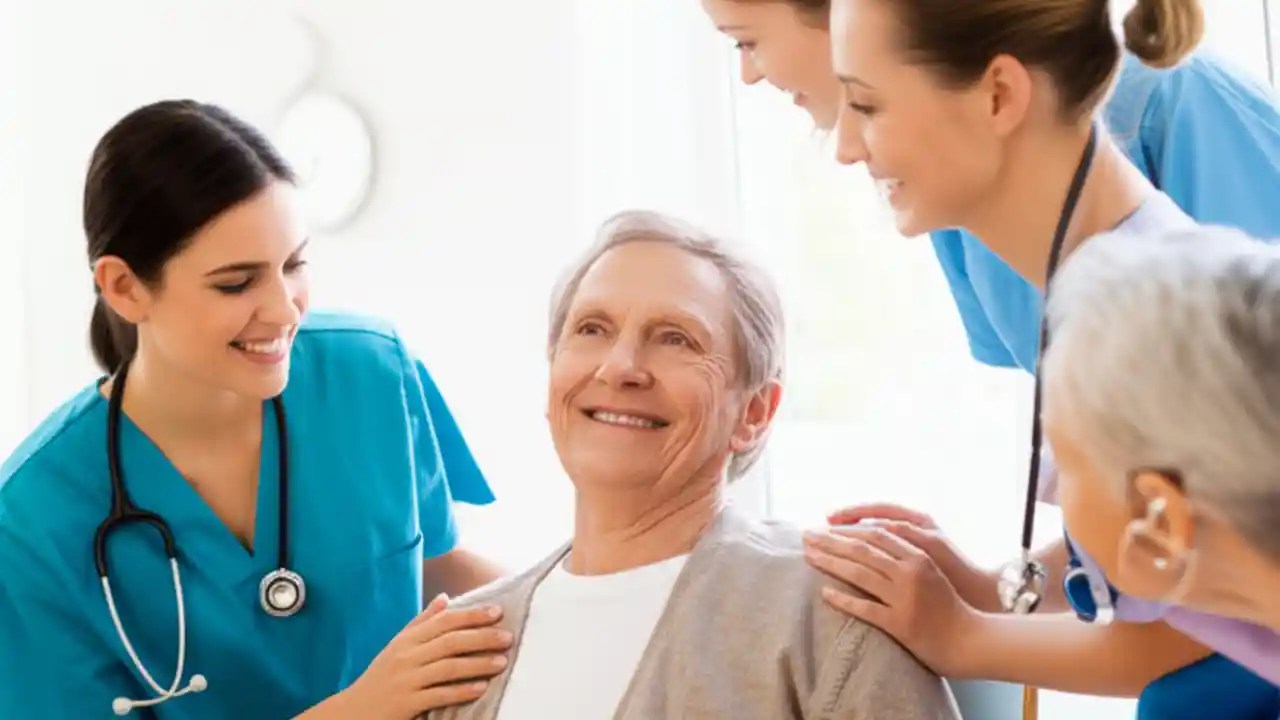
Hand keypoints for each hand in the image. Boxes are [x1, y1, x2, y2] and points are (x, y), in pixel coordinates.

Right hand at [338, 594, 513, 718]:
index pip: (444, 621)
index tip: (497, 611)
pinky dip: (461, 691)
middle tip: (508, 637)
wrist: (351, 712)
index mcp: (407, 639)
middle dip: (482, 637)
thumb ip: (422, 622)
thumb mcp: (398, 646)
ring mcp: (406, 679)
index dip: (471, 615)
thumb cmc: (380, 677)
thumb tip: (445, 597)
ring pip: (448, 667)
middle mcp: (406, 656)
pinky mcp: (406, 703)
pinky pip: (439, 694)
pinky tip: (480, 688)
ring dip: (478, 664)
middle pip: (450, 642)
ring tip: (502, 662)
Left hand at [803, 523, 980, 675]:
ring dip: (830, 562)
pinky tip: (824, 593)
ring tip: (808, 556)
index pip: (875, 534)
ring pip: (860, 573)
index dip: (849, 527)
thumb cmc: (951, 603)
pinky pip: (865, 608)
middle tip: (806, 535)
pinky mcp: (900, 623)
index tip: (826, 524)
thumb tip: (873, 541)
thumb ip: (906, 554)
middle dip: (831, 540)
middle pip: (862, 549)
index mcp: (920, 554)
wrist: (972, 638)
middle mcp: (911, 571)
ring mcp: (905, 597)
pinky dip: (843, 599)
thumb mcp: (932, 570)